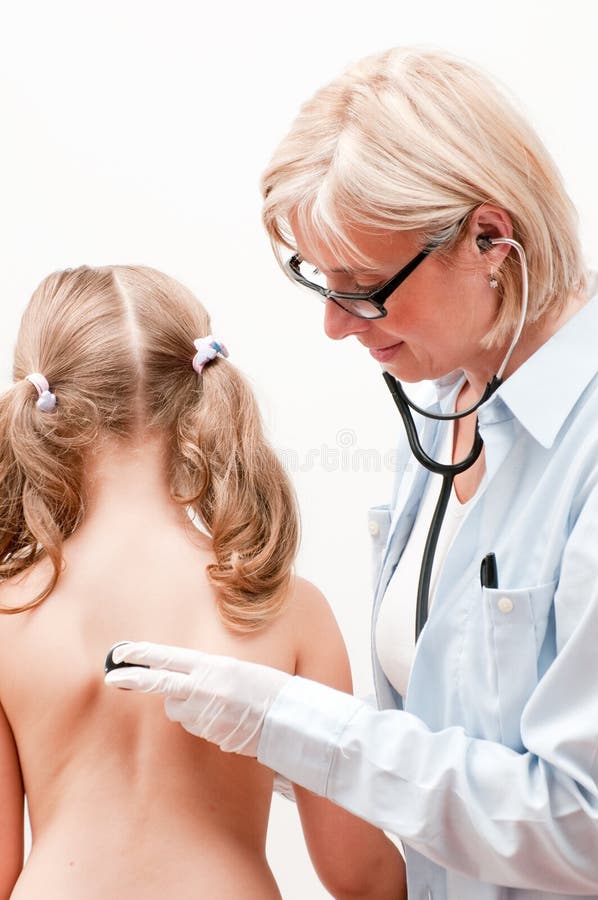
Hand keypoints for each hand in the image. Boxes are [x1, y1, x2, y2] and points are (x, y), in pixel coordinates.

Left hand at [104, 641, 290, 756]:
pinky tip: (228, 720)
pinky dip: (206, 724)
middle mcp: (206, 689)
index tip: (120, 654)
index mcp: (213, 666)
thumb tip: (178, 686)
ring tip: (221, 706)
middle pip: (163, 687)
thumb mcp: (236, 670)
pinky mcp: (210, 735)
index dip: (142, 657)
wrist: (289, 719)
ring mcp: (206, 715)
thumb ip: (206, 674)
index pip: (169, 660)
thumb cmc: (266, 689)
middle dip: (139, 682)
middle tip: (114, 678)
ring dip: (190, 709)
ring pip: (180, 711)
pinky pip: (197, 727)